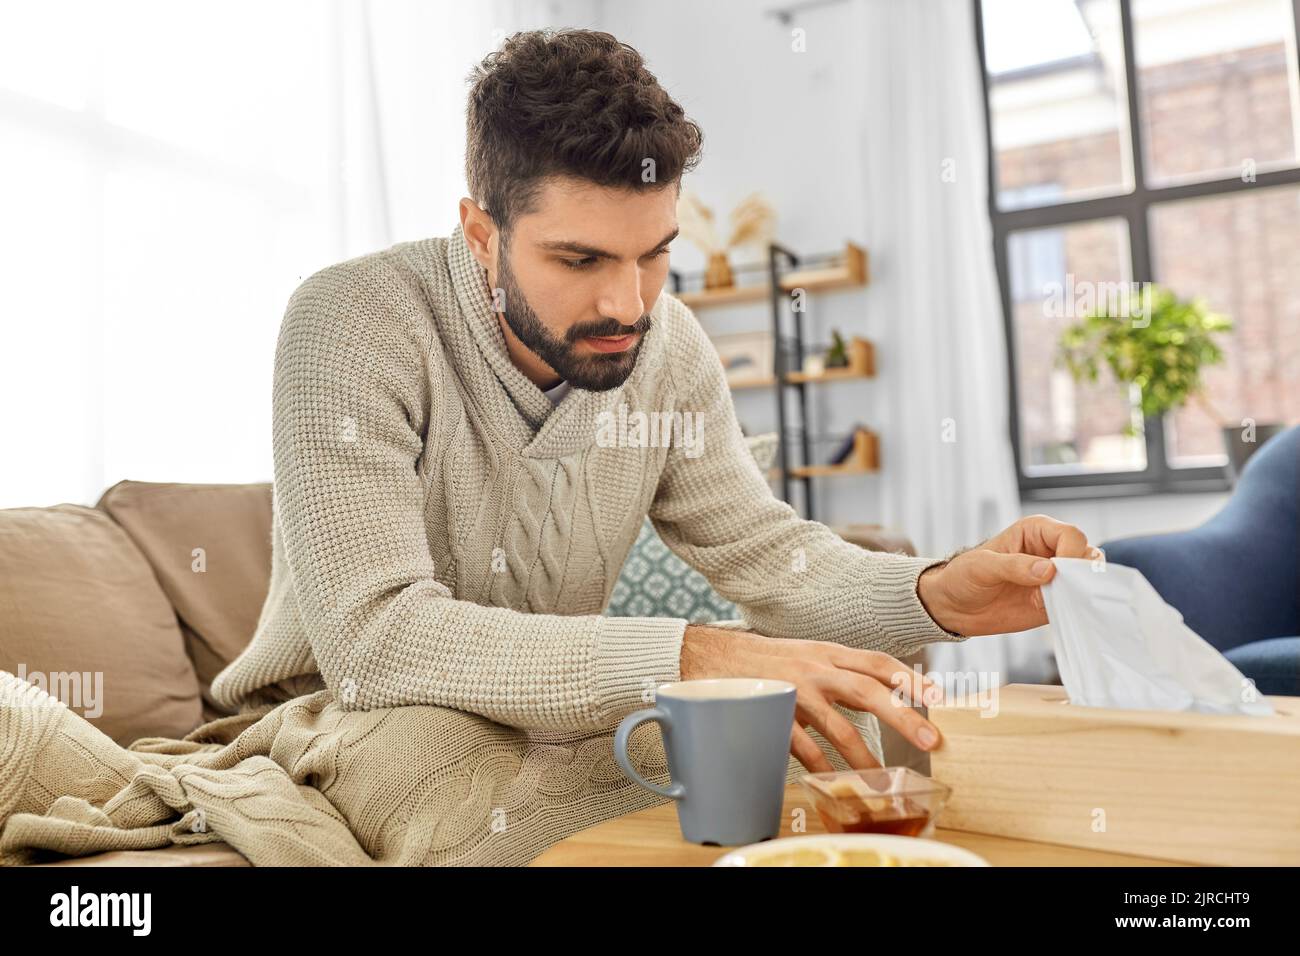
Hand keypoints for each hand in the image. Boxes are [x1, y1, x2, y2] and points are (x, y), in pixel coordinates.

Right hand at [679, 623, 945, 773]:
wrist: (711, 655)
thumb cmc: (764, 660)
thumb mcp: (807, 655)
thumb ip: (840, 673)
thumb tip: (879, 696)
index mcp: (828, 652)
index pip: (877, 661)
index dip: (909, 678)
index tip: (938, 697)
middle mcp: (815, 668)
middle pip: (868, 690)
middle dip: (903, 715)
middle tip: (930, 740)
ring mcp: (794, 691)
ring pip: (838, 725)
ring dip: (864, 755)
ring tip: (881, 780)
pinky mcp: (773, 713)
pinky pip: (801, 744)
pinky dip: (819, 765)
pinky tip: (831, 780)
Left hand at [915, 514, 1097, 635]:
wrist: (953, 607)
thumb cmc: (962, 576)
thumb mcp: (981, 567)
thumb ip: (1014, 566)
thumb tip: (1049, 570)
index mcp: (1036, 531)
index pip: (1071, 535)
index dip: (1071, 553)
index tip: (1055, 574)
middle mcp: (1051, 551)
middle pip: (1088, 555)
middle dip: (1081, 574)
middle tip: (1061, 591)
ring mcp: (1055, 578)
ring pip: (1088, 580)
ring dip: (1080, 593)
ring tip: (1056, 603)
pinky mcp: (1054, 602)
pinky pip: (1076, 604)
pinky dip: (1075, 609)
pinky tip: (1060, 614)